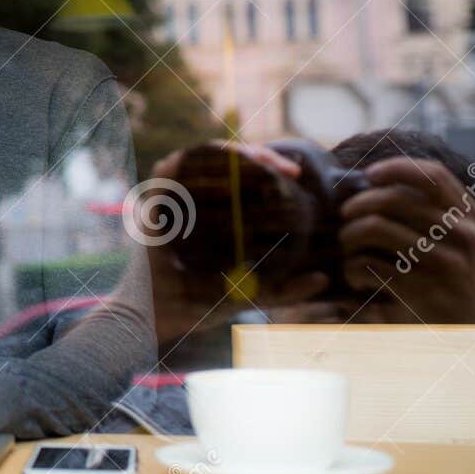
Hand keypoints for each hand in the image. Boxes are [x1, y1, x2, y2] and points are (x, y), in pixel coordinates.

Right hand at [145, 145, 326, 346]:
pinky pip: (166, 175)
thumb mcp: (250, 296)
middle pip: (218, 159)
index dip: (266, 166)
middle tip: (286, 168)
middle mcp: (189, 205)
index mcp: (211, 218)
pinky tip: (215, 160)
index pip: (237, 176)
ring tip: (258, 157)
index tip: (294, 174)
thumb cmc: (194, 308)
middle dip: (255, 154)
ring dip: (225, 151)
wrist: (151, 322)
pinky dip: (186, 162)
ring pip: (193, 158)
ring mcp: (168, 205)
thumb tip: (323, 278)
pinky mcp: (151, 211)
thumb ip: (285, 291)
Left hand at [336, 157, 474, 323]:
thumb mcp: (461, 241)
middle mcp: (463, 235)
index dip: (394, 168)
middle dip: (357, 207)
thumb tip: (380, 181)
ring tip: (348, 251)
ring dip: (349, 237)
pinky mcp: (422, 290)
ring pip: (376, 227)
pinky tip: (356, 281)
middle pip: (393, 199)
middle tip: (345, 221)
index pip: (432, 175)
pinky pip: (369, 265)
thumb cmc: (457, 281)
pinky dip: (352, 270)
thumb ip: (435, 211)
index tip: (368, 175)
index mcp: (471, 217)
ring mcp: (445, 262)